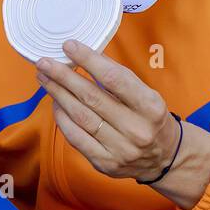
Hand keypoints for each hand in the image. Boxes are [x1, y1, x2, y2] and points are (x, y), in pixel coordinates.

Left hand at [35, 38, 209, 208]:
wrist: (165, 157)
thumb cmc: (150, 117)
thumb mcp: (145, 93)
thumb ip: (118, 76)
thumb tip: (84, 54)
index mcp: (151, 107)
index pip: (114, 79)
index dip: (89, 60)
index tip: (69, 46)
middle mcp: (136, 129)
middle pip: (91, 97)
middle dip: (63, 77)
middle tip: (44, 62)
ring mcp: (120, 149)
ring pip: (80, 116)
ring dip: (58, 94)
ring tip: (44, 78)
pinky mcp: (105, 163)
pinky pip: (75, 137)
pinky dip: (62, 118)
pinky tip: (55, 102)